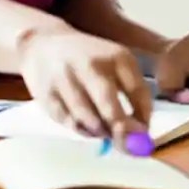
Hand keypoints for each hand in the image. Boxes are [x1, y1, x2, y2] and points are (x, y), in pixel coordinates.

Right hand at [16, 24, 152, 147]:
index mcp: (117, 57)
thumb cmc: (88, 58)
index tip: (145, 133)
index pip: (138, 91)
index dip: (143, 117)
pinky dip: (82, 130)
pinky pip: (70, 123)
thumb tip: (141, 131)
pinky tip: (87, 126)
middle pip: (110, 108)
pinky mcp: (48, 95)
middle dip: (122, 131)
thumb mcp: (115, 62)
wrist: (44, 44)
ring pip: (89, 121)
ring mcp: (67, 81)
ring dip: (101, 132)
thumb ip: (131, 91)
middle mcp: (92, 66)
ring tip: (105, 131)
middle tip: (128, 144)